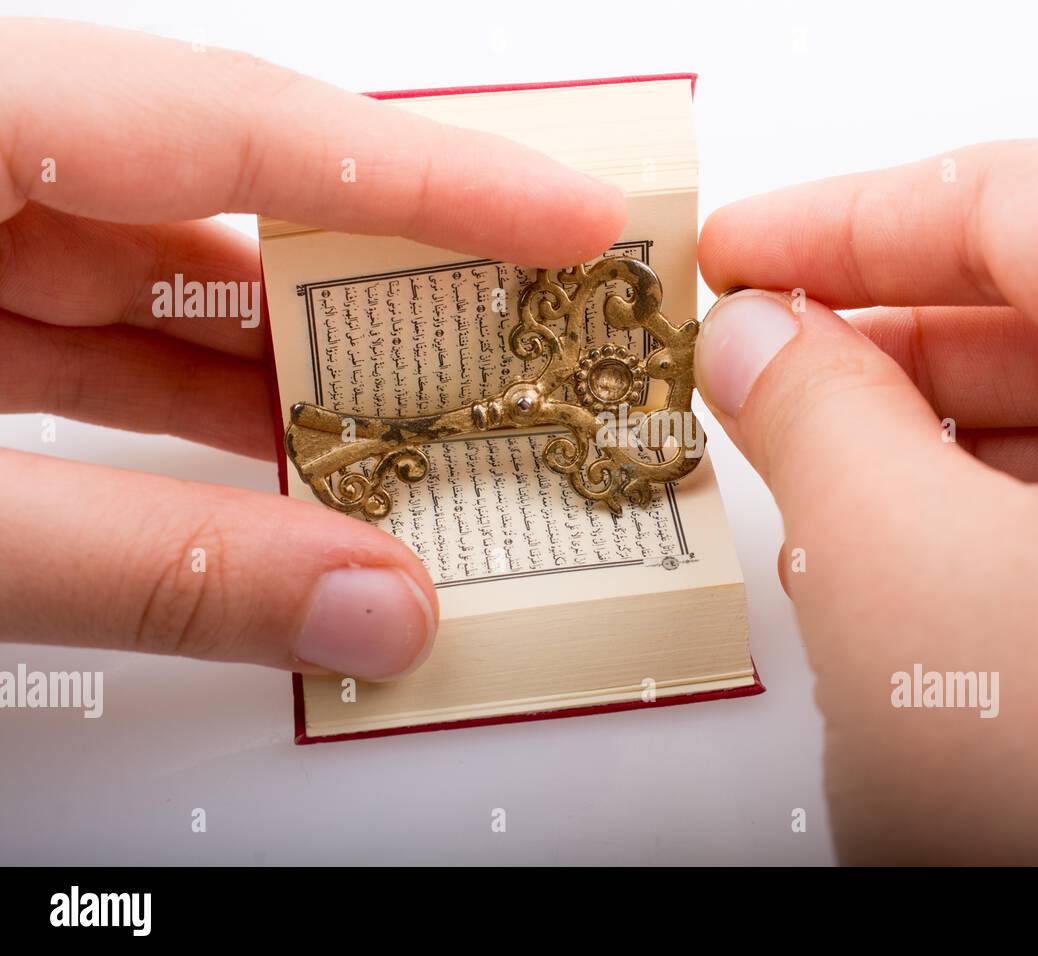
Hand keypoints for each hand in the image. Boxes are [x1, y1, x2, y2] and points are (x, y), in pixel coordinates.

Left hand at [0, 19, 624, 677]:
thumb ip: (152, 566)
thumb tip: (371, 605)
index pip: (236, 120)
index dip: (429, 172)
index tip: (572, 217)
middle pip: (228, 184)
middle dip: (388, 274)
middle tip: (528, 336)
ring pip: (172, 264)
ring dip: (304, 356)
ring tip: (434, 425)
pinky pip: (107, 325)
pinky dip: (206, 398)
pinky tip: (295, 457)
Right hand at [694, 140, 1037, 862]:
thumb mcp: (913, 581)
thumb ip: (812, 420)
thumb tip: (758, 339)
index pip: (1016, 200)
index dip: (842, 223)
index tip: (739, 252)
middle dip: (880, 338)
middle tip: (758, 357)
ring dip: (930, 434)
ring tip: (814, 465)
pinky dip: (1001, 511)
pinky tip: (914, 554)